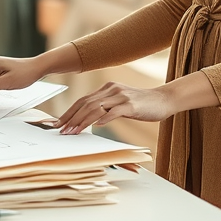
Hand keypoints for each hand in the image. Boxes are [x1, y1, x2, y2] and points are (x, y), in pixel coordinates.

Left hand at [54, 81, 174, 134]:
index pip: (83, 100)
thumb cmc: (141, 104)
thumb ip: (106, 107)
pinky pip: (114, 112)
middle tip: (61, 130)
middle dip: (71, 118)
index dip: (69, 112)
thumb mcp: (120, 103)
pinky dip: (103, 119)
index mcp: (107, 88)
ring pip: (96, 108)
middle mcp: (112, 89)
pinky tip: (96, 126)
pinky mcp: (131, 105)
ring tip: (73, 132)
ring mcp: (121, 96)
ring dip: (82, 121)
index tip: (58, 123)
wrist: (163, 99)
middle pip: (86, 103)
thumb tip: (89, 120)